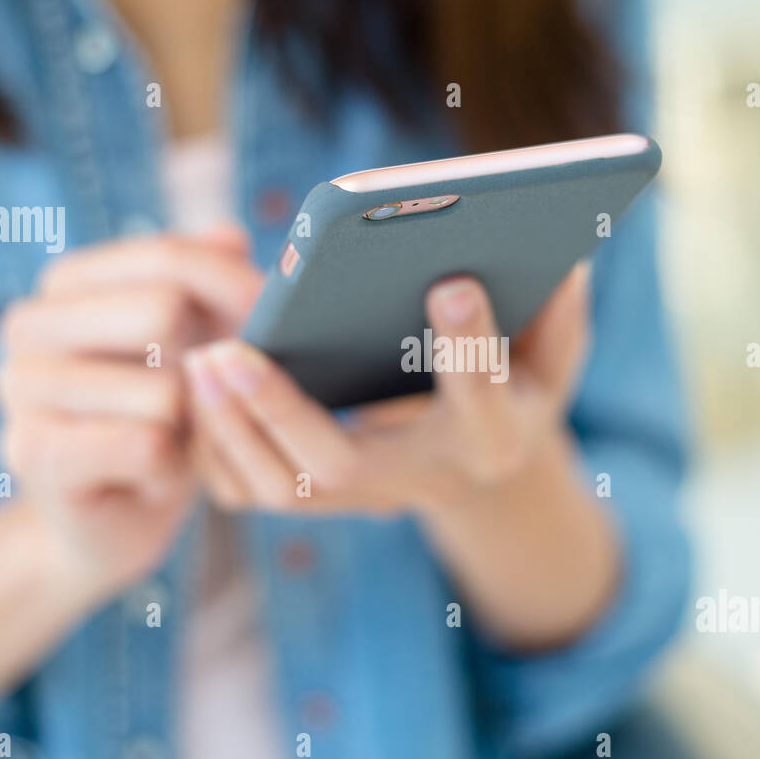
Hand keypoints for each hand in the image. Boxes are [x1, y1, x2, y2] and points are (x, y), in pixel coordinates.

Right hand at [0, 227, 263, 599]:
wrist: (118, 518)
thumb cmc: (163, 419)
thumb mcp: (200, 343)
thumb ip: (213, 281)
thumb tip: (231, 236)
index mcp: (66, 284)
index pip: (168, 256)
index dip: (236, 291)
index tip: (259, 328)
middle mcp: (27, 325)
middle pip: (163, 310)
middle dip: (210, 364)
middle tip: (204, 399)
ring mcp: (20, 388)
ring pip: (162, 388)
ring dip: (189, 425)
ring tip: (168, 440)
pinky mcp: (31, 453)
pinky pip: (142, 443)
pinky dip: (168, 466)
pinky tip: (150, 473)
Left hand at [184, 264, 590, 516]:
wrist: (478, 469)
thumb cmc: (514, 392)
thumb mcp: (554, 357)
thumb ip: (561, 315)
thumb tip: (566, 259)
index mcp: (492, 437)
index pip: (481, 400)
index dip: (469, 347)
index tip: (450, 282)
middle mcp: (422, 479)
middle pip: (341, 467)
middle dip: (281, 414)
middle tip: (230, 354)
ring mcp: (365, 497)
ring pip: (281, 489)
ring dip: (230, 430)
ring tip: (198, 361)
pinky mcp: (320, 498)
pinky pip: (248, 491)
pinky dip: (212, 447)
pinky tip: (193, 387)